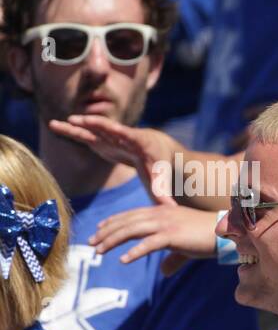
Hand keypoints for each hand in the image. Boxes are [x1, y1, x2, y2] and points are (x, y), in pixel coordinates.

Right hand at [48, 115, 178, 205]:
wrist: (155, 147)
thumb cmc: (159, 162)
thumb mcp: (160, 175)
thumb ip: (162, 191)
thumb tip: (172, 209)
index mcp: (140, 142)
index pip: (131, 136)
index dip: (123, 132)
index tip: (116, 128)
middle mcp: (123, 135)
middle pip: (109, 128)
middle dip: (97, 124)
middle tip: (81, 120)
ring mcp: (110, 136)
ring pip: (93, 129)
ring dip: (78, 125)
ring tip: (59, 122)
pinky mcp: (100, 139)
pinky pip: (84, 135)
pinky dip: (71, 131)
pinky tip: (54, 125)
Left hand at [89, 205, 219, 276]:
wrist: (225, 233)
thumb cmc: (207, 238)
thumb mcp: (186, 246)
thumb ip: (172, 258)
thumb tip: (164, 272)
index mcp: (161, 211)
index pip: (131, 215)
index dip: (113, 221)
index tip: (99, 229)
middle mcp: (160, 214)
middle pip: (126, 221)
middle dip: (106, 232)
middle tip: (91, 243)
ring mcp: (166, 224)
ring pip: (131, 231)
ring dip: (113, 240)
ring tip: (99, 251)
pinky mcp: (172, 236)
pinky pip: (148, 244)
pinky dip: (134, 251)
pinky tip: (123, 260)